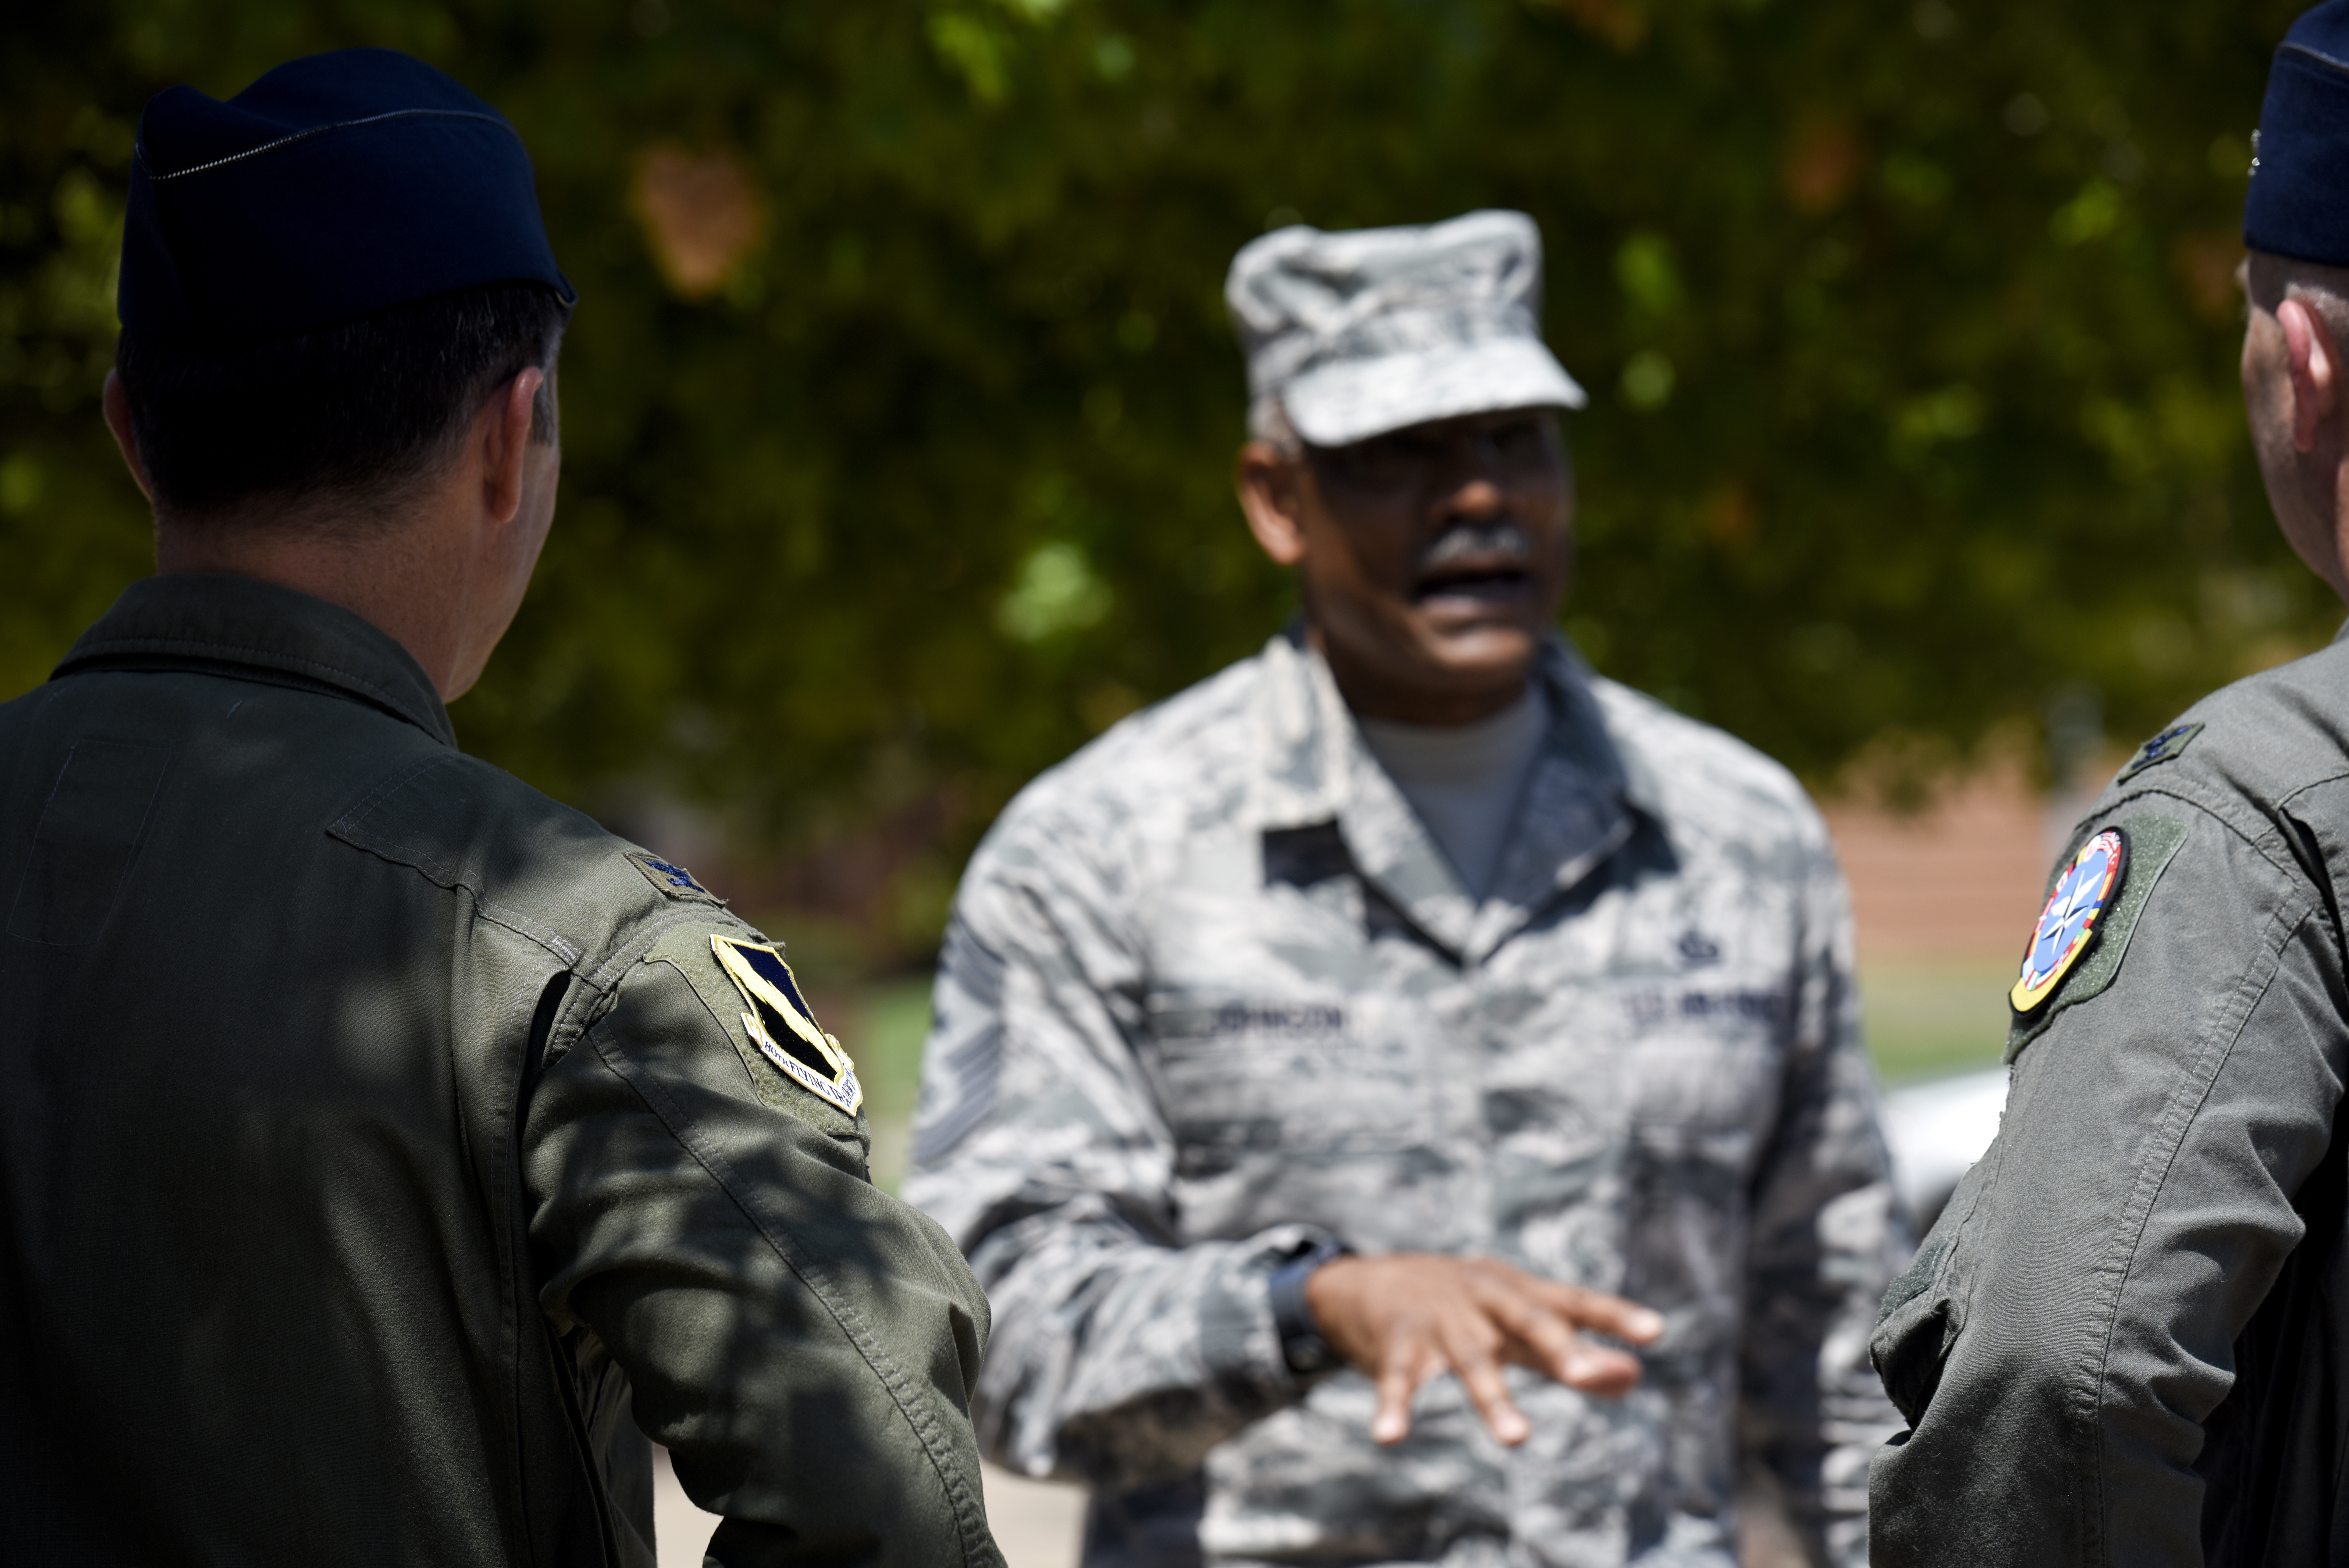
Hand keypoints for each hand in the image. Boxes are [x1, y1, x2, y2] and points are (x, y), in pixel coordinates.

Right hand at [1303, 1252, 1663, 1446]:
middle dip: (1559, 1346)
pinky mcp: (1398, 1342)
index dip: (1614, 1316)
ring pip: (1471, 1358)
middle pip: (1528, 1320)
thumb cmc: (1463, 1306)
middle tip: (1587, 1376)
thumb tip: (1633, 1378)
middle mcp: (1485, 1299)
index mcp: (1519, 1292)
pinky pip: (1398, 1378)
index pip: (1575, 1301)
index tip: (1655, 1332)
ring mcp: (1441, 1319)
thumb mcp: (1518, 1326)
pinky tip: (1389, 1437)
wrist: (1366, 1280)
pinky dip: (1393, 1407)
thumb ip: (1574, 1354)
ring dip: (1493, 1398)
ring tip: (1516, 1439)